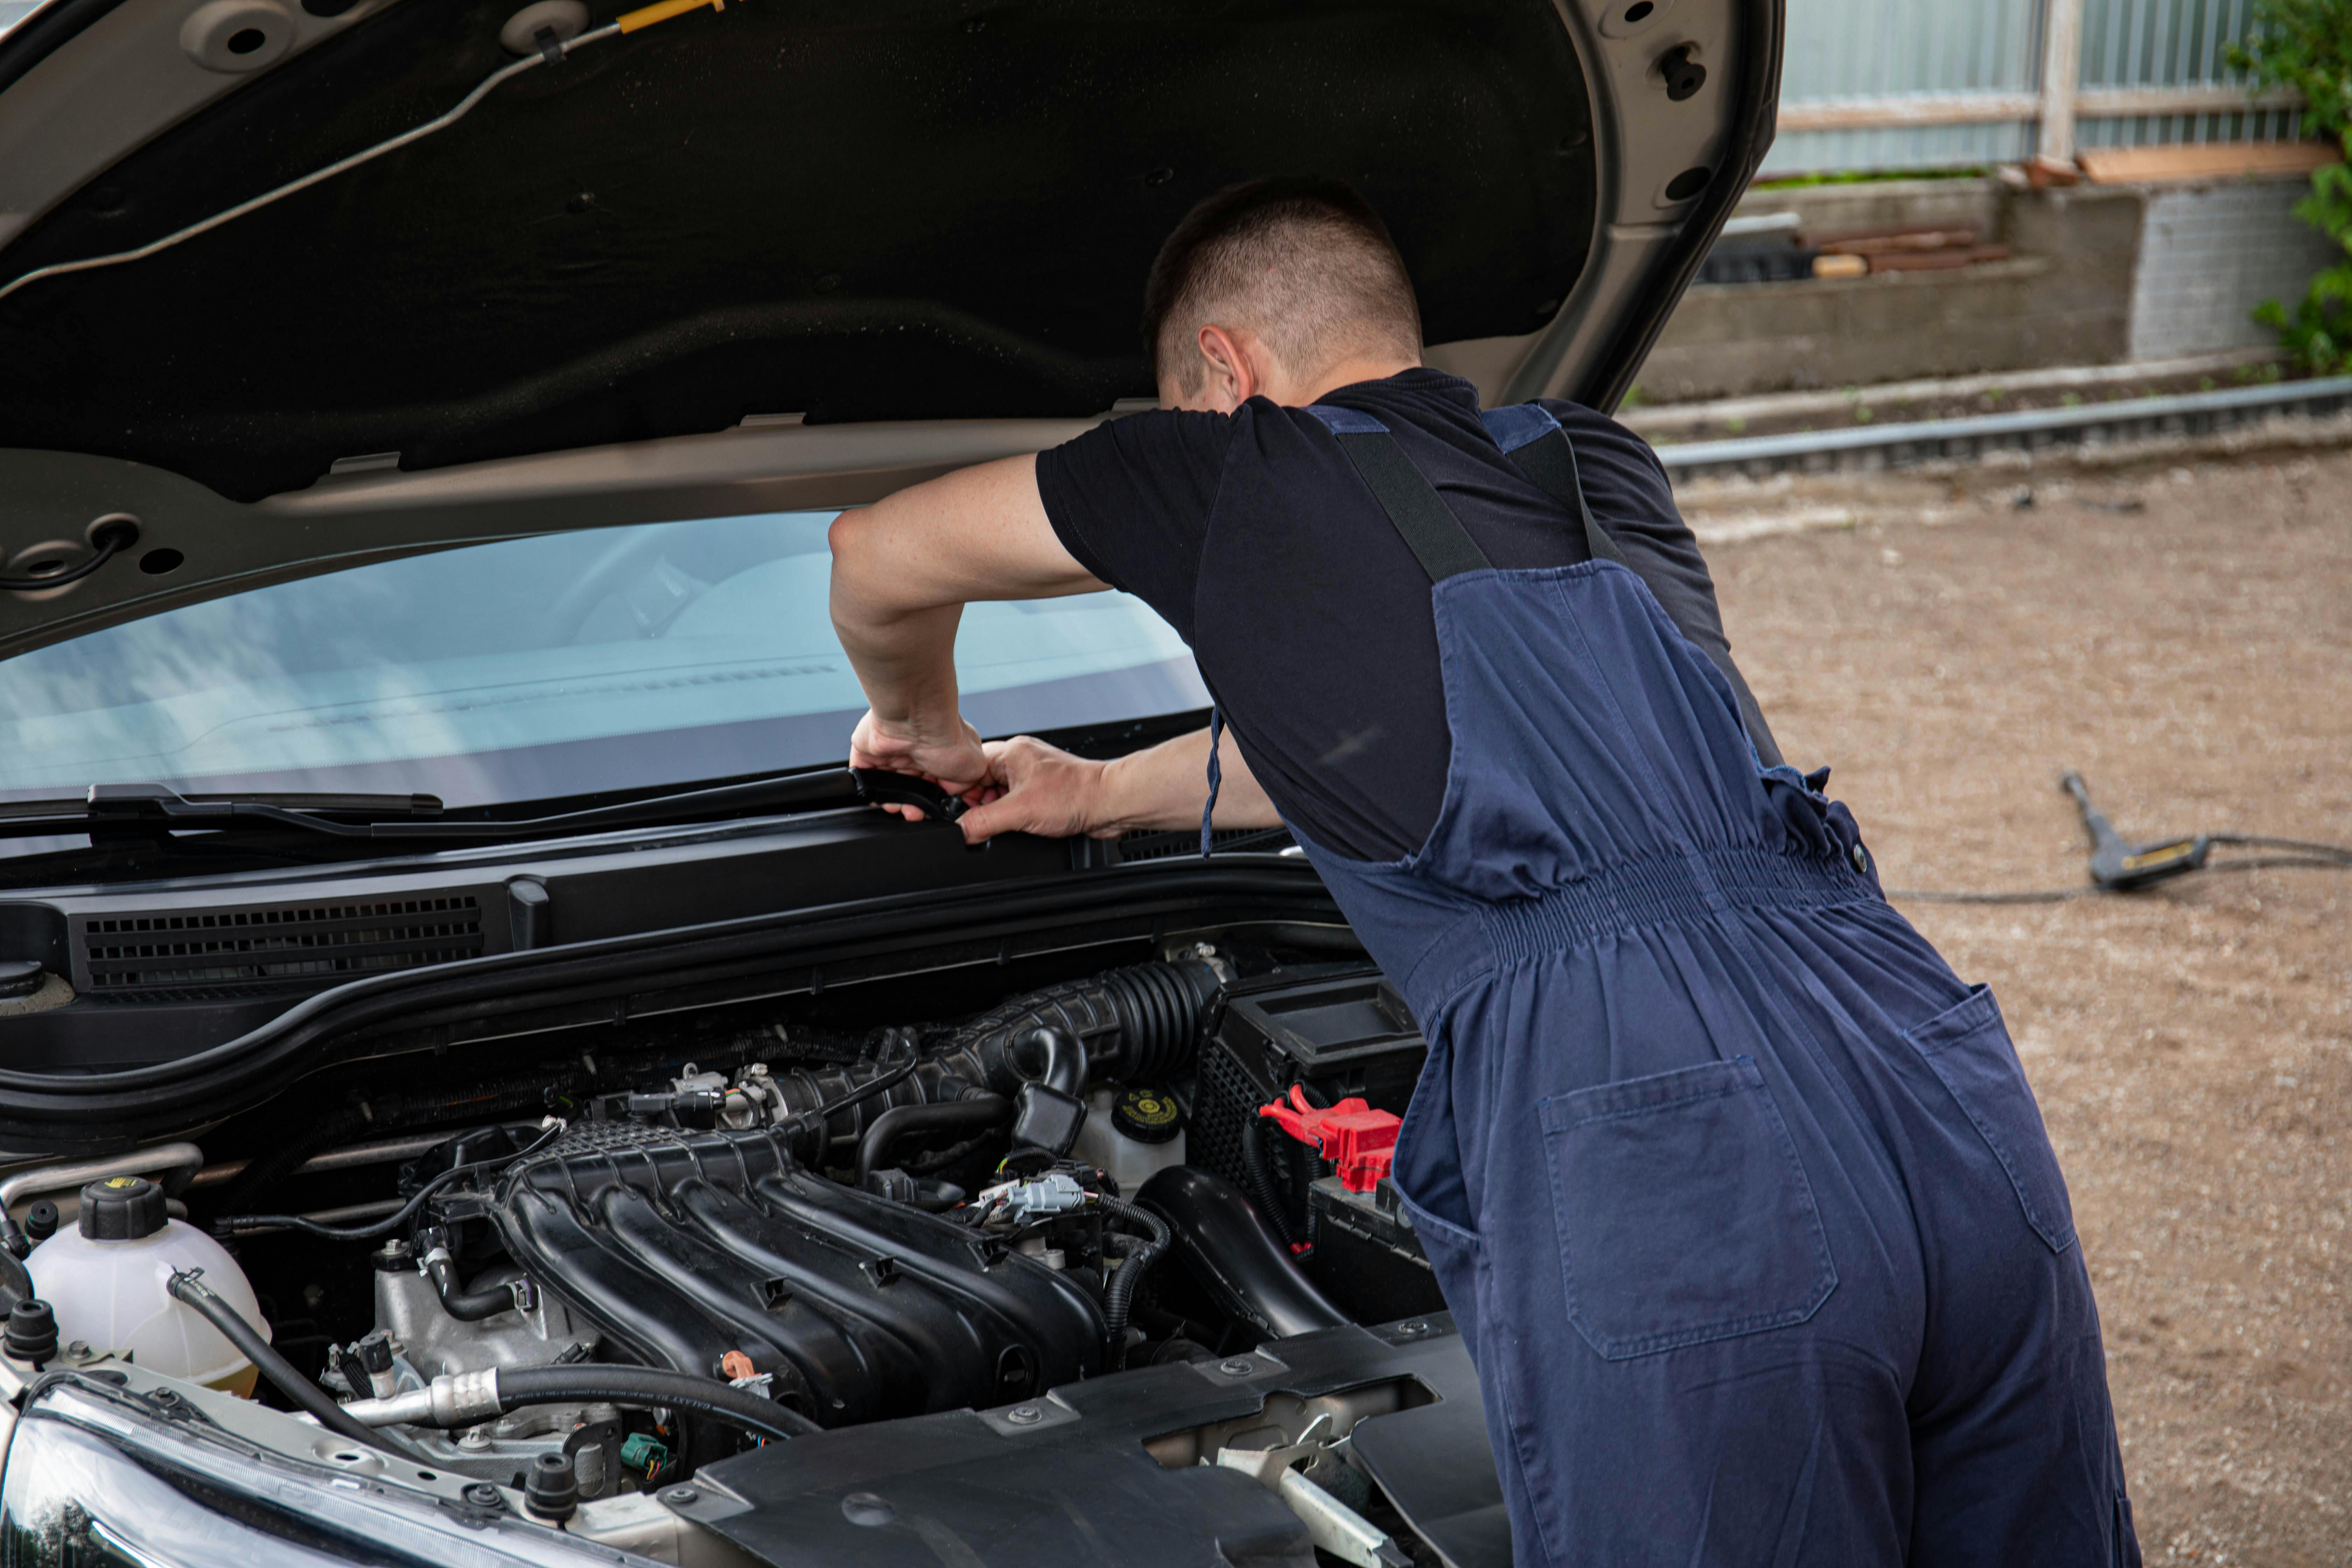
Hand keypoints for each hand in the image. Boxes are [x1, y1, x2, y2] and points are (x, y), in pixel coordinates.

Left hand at [849, 709, 990, 820]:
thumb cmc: (945, 736)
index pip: (934, 784)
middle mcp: (916, 752)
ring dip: (894, 802)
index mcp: (940, 753)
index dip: (932, 802)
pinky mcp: (868, 752)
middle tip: (915, 813)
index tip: (932, 812)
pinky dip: (871, 792)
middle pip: (911, 788)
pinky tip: (880, 798)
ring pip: (890, 787)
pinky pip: (866, 779)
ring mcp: (892, 752)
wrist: (914, 720)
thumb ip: (963, 785)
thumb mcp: (973, 768)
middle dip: (913, 806)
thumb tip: (952, 796)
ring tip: (899, 808)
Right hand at [955, 736, 1118, 843]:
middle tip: (982, 820)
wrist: (1109, 803)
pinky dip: (1012, 813)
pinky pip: (1015, 800)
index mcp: (1011, 751)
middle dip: (978, 803)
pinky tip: (1017, 823)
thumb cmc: (1076, 795)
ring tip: (1006, 821)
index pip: (969, 766)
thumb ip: (983, 821)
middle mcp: (1021, 759)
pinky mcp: (1043, 790)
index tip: (956, 810)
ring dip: (996, 810)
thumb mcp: (1019, 811)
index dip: (959, 790)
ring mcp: (1032, 774)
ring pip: (998, 792)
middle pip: (981, 781)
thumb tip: (960, 831)